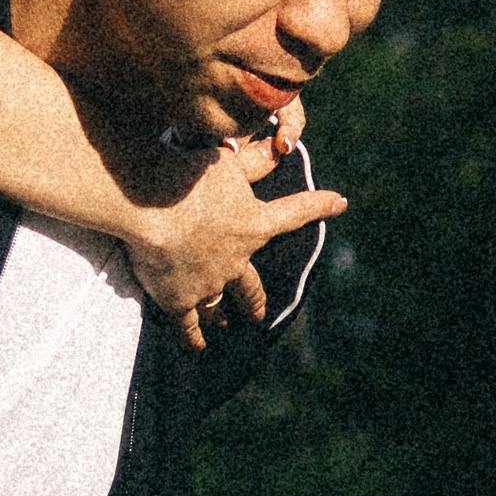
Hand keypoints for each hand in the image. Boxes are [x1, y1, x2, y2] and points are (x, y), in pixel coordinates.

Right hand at [125, 134, 347, 352]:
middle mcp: (237, 261)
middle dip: (254, 300)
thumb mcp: (229, 165)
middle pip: (251, 286)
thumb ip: (254, 163)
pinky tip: (197, 347)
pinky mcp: (180, 300)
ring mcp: (209, 285)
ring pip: (219, 306)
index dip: (318, 206)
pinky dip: (194, 337)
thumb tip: (281, 149)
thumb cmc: (192, 179)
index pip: (293, 213)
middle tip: (259, 315)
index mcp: (254, 225)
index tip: (340, 203)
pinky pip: (189, 325)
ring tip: (224, 325)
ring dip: (222, 316)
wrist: (155, 209)